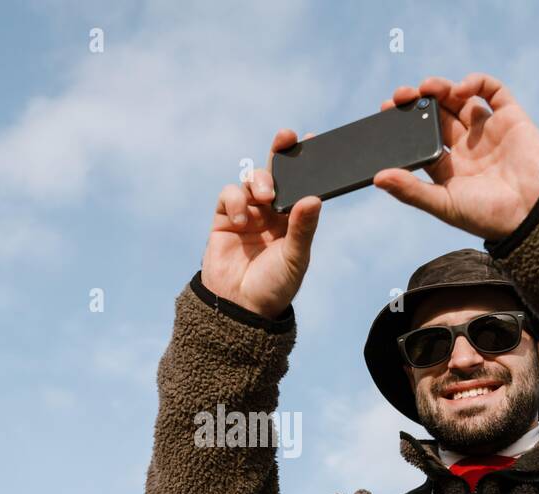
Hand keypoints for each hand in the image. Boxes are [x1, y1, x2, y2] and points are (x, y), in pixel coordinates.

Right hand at [200, 129, 321, 319]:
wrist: (240, 309)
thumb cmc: (274, 287)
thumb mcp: (295, 258)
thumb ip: (303, 228)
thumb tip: (314, 198)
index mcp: (292, 219)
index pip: (300, 184)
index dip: (303, 161)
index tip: (309, 139)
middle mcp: (270, 212)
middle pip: (275, 173)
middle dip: (280, 152)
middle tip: (286, 139)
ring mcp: (247, 213)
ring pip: (251, 180)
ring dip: (259, 181)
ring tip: (264, 198)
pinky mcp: (224, 219)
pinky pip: (229, 195)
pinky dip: (236, 200)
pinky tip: (242, 219)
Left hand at [372, 74, 538, 240]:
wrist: (535, 212)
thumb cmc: (489, 216)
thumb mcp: (444, 205)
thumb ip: (411, 190)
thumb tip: (378, 177)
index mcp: (450, 169)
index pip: (421, 140)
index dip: (404, 124)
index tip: (386, 110)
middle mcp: (467, 147)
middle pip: (437, 116)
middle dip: (418, 102)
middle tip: (401, 95)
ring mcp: (488, 131)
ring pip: (460, 100)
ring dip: (441, 89)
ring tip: (427, 87)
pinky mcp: (511, 117)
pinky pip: (493, 91)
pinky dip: (477, 82)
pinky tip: (462, 88)